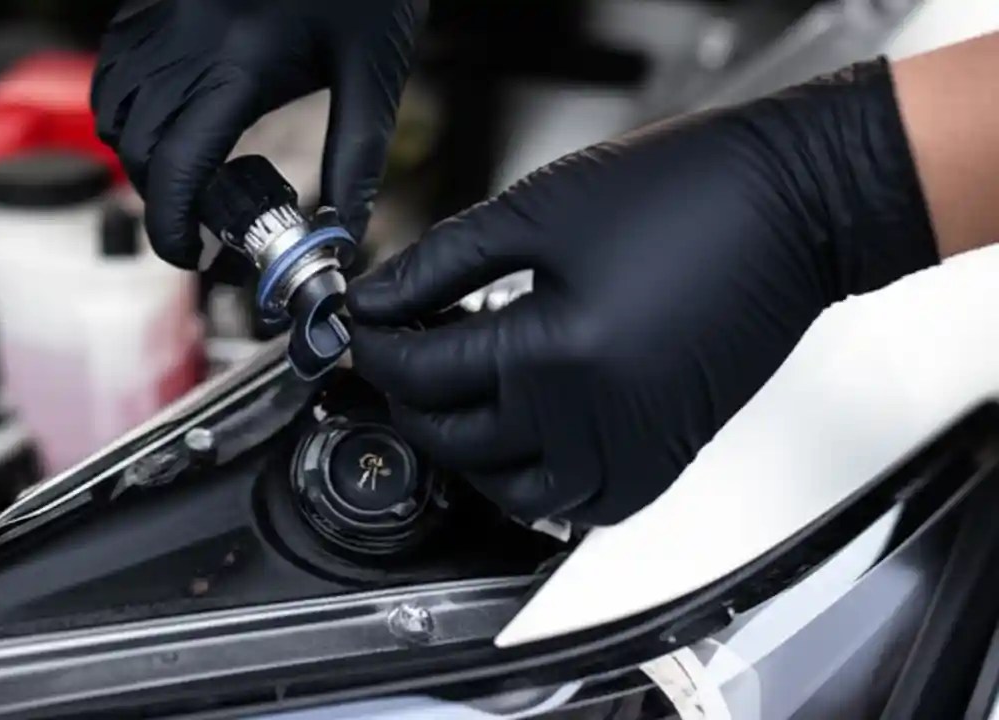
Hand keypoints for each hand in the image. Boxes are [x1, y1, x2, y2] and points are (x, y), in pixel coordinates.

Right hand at [92, 0, 425, 270]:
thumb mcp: (373, 78)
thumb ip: (356, 162)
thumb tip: (342, 236)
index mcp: (240, 67)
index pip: (175, 170)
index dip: (171, 229)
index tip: (192, 257)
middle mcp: (186, 42)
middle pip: (137, 150)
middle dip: (161, 200)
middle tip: (204, 222)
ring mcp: (161, 15)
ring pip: (113, 111)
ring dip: (139, 156)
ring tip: (189, 173)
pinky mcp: (153, 0)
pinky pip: (112, 66)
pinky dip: (124, 107)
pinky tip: (166, 119)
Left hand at [348, 59, 937, 525]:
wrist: (796, 205)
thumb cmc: (688, 193)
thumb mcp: (539, 210)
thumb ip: (442, 262)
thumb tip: (379, 295)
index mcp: (556, 353)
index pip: (424, 375)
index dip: (378, 347)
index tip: (362, 325)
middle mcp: (594, 420)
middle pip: (456, 440)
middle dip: (408, 398)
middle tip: (398, 354)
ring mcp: (636, 449)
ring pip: (515, 494)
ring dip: (465, 454)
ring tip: (452, 398)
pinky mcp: (667, 456)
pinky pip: (584, 508)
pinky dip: (536, 487)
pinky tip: (520, 439)